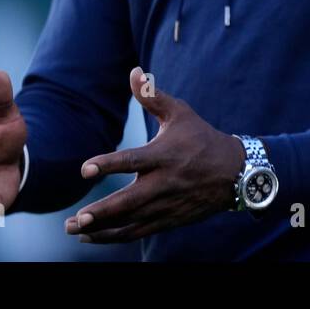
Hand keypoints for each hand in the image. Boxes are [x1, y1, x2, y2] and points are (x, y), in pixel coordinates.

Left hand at [66, 67, 245, 243]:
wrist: (235, 173)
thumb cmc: (202, 138)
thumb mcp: (180, 113)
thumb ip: (152, 96)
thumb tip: (133, 71)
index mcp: (164, 155)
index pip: (133, 161)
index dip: (109, 164)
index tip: (85, 169)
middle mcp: (164, 183)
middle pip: (129, 201)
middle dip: (101, 212)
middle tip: (74, 219)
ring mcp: (166, 204)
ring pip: (130, 221)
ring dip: (101, 229)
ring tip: (74, 230)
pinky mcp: (169, 219)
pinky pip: (139, 231)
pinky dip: (115, 236)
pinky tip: (92, 237)